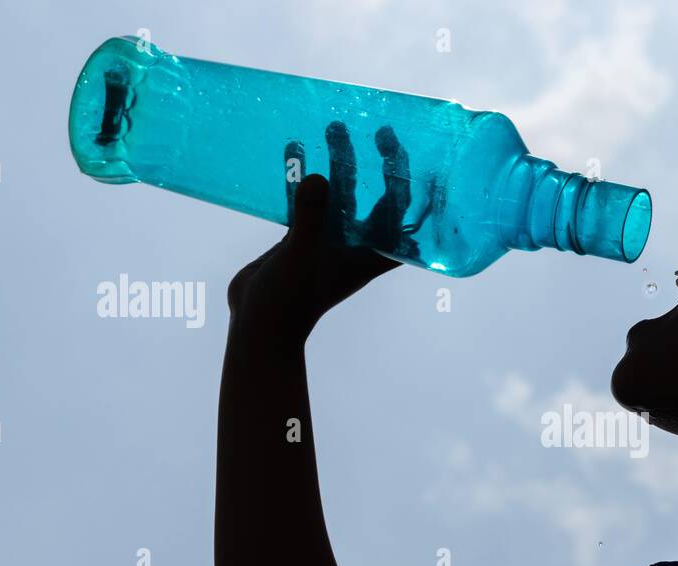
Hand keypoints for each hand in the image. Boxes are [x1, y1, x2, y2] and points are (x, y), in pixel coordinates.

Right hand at [226, 122, 415, 346]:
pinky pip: (311, 201)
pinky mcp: (302, 238)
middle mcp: (355, 246)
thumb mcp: (299, 256)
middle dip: (383, 166)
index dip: (417, 191)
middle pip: (379, 200)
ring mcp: (329, 242)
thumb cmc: (287, 302)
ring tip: (336, 127)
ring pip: (342, 195)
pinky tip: (296, 149)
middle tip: (382, 131)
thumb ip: (310, 219)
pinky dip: (306, 178)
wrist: (258, 326)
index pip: (404, 219)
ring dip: (341, 164)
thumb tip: (317, 179)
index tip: (419, 159)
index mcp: (368, 255)